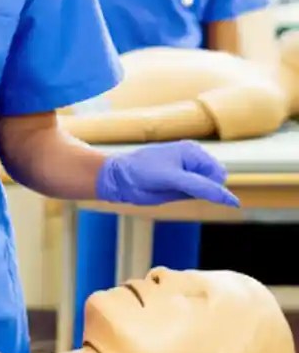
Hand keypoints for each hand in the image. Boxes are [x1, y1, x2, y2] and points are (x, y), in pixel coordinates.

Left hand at [96, 140, 238, 206]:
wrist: (118, 179)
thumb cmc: (142, 172)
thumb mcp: (173, 178)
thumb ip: (202, 188)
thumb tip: (233, 201)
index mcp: (193, 151)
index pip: (217, 174)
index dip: (211, 187)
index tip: (191, 188)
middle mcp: (193, 160)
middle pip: (215, 182)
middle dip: (203, 189)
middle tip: (177, 186)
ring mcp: (188, 172)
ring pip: (207, 190)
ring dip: (195, 193)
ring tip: (171, 187)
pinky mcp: (181, 185)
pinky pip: (196, 195)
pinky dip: (189, 196)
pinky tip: (171, 191)